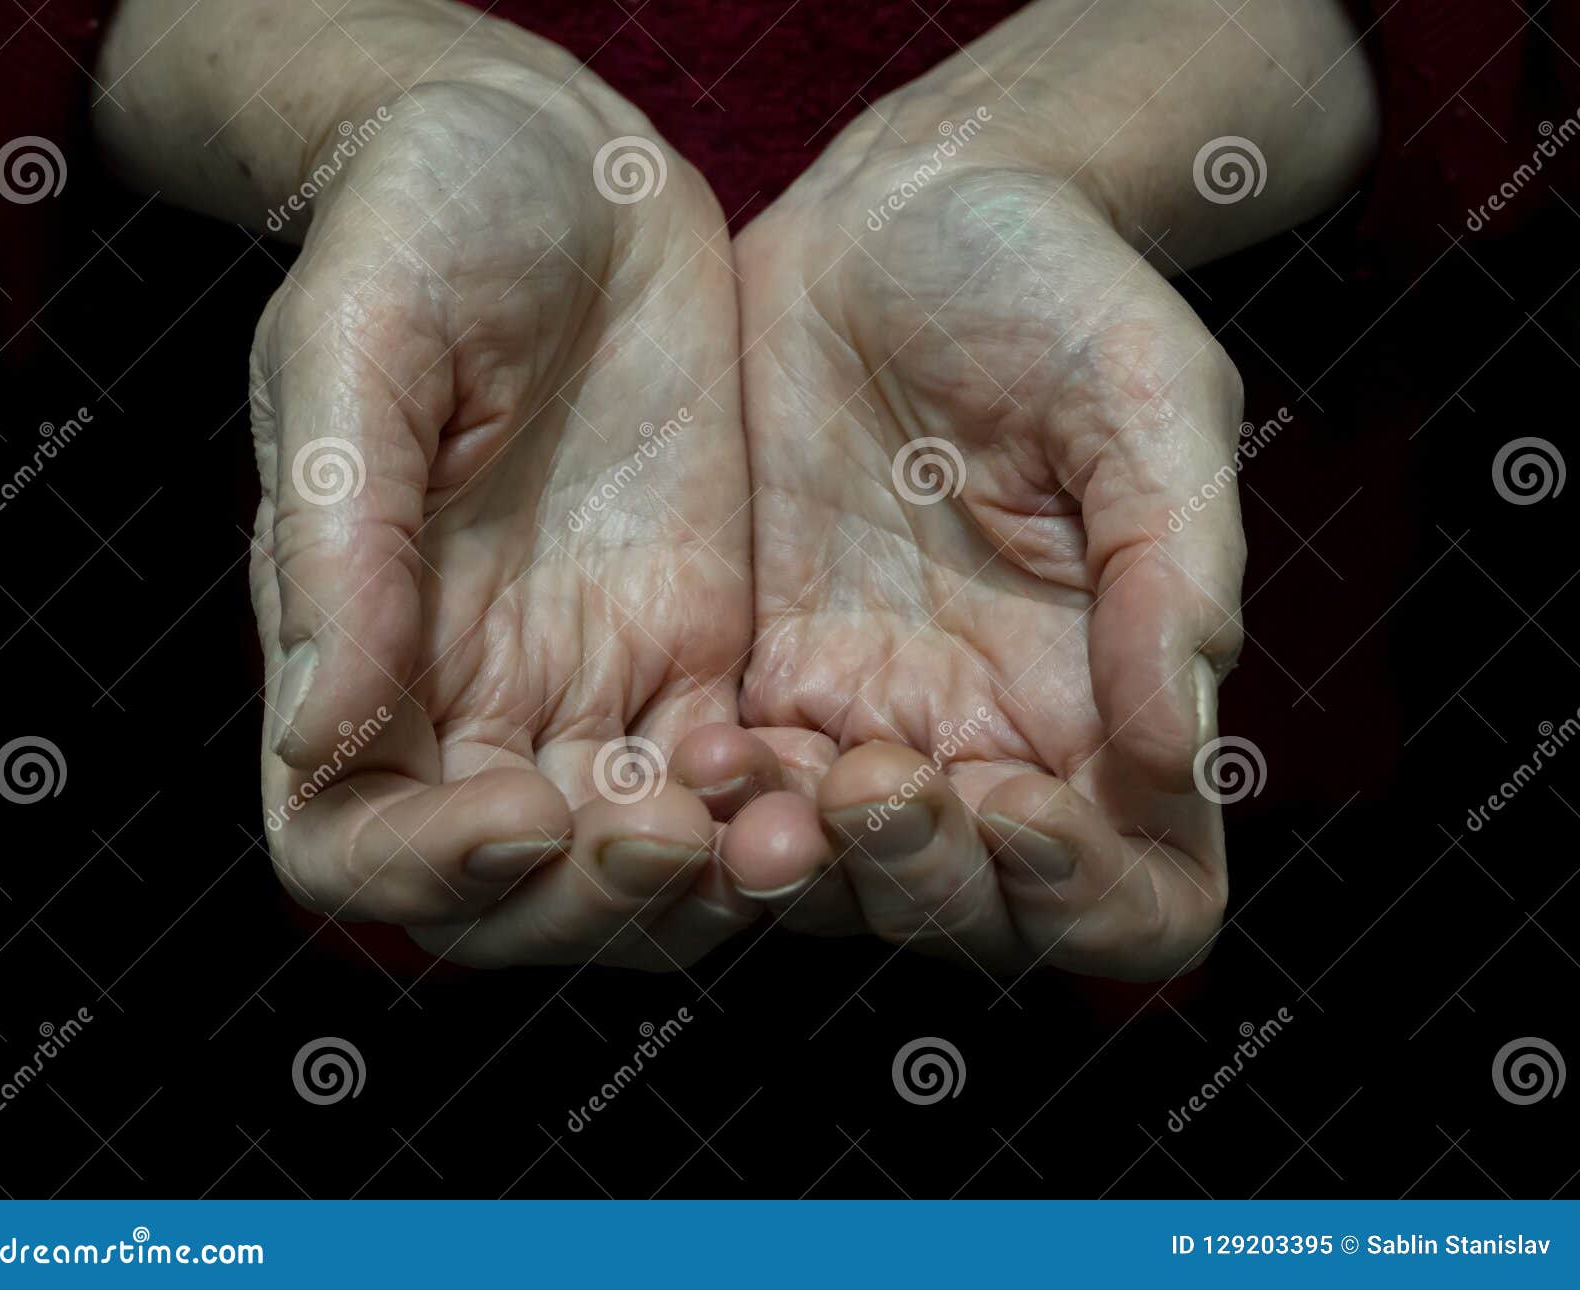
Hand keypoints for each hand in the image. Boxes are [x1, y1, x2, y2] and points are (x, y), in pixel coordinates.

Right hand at [92, 0, 764, 967]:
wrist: (564, 172)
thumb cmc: (421, 230)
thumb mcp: (357, 357)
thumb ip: (338, 551)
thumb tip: (320, 738)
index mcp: (354, 652)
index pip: (355, 842)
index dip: (428, 872)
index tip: (528, 821)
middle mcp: (470, 698)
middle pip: (514, 890)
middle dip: (591, 900)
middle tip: (678, 844)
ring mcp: (592, 681)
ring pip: (639, 856)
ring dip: (703, 879)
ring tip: (782, 836)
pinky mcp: (698, 646)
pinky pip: (734, 774)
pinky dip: (775, 803)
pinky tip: (827, 774)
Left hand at [707, 0, 1375, 980]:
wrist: (903, 222)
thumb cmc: (1059, 294)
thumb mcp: (1149, 403)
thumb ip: (1175, 573)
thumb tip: (1180, 751)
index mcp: (1111, 704)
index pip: (1140, 897)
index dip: (1085, 895)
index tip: (1016, 802)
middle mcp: (989, 741)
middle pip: (968, 912)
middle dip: (916, 880)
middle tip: (867, 780)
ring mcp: (865, 718)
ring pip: (834, 880)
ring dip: (794, 862)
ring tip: (745, 770)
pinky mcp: (759, 676)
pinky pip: (732, 796)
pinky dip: (710, 806)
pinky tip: (690, 742)